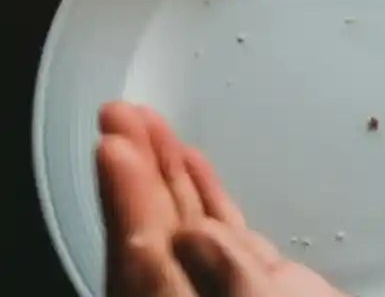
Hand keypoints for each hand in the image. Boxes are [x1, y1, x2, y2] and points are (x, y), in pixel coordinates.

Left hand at [97, 102, 344, 295]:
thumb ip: (236, 283)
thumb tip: (197, 235)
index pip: (144, 256)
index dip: (129, 198)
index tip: (116, 145)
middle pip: (154, 234)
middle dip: (137, 171)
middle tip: (121, 114)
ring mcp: (224, 295)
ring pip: (185, 224)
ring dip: (166, 172)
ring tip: (146, 124)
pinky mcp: (259, 287)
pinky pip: (223, 231)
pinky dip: (207, 192)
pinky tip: (193, 162)